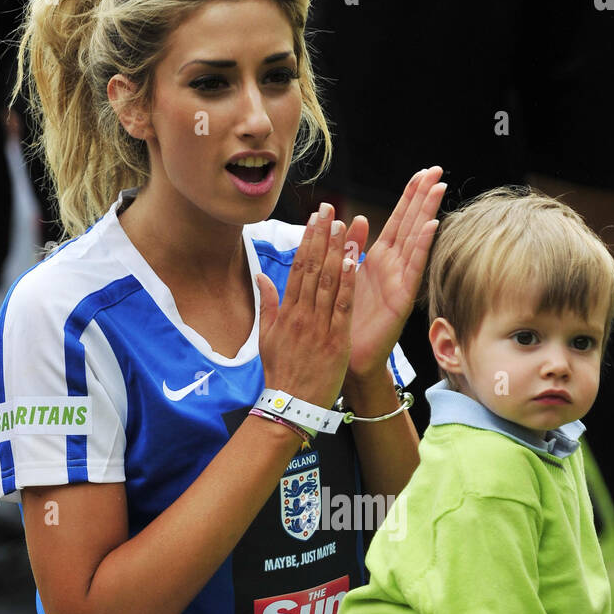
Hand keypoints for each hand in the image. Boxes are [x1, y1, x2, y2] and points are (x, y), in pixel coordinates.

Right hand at [256, 205, 356, 407]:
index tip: (314, 218)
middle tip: (329, 210)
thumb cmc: (281, 371)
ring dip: (337, 252)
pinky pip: (342, 306)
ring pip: (328, 282)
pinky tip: (354, 261)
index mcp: (287, 311)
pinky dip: (348, 284)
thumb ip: (267, 303)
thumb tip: (259, 276)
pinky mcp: (336, 340)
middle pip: (313, 268)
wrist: (291, 404)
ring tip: (343, 225)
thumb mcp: (266, 336)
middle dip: (322, 237)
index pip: (298, 268)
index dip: (307, 240)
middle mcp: (302, 314)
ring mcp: (319, 326)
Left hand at [342, 167, 444, 385]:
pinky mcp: (402, 299)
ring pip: (415, 240)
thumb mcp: (347, 276)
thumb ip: (352, 248)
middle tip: (437, 169)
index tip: (421, 172)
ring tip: (438, 188)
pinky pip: (413, 268)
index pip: (397, 220)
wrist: (349, 356)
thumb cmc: (348, 320)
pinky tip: (431, 226)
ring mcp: (400, 281)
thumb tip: (361, 219)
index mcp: (378, 259)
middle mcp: (393, 266)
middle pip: (411, 223)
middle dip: (423, 196)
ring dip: (427, 213)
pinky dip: (422, 246)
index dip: (409, 196)